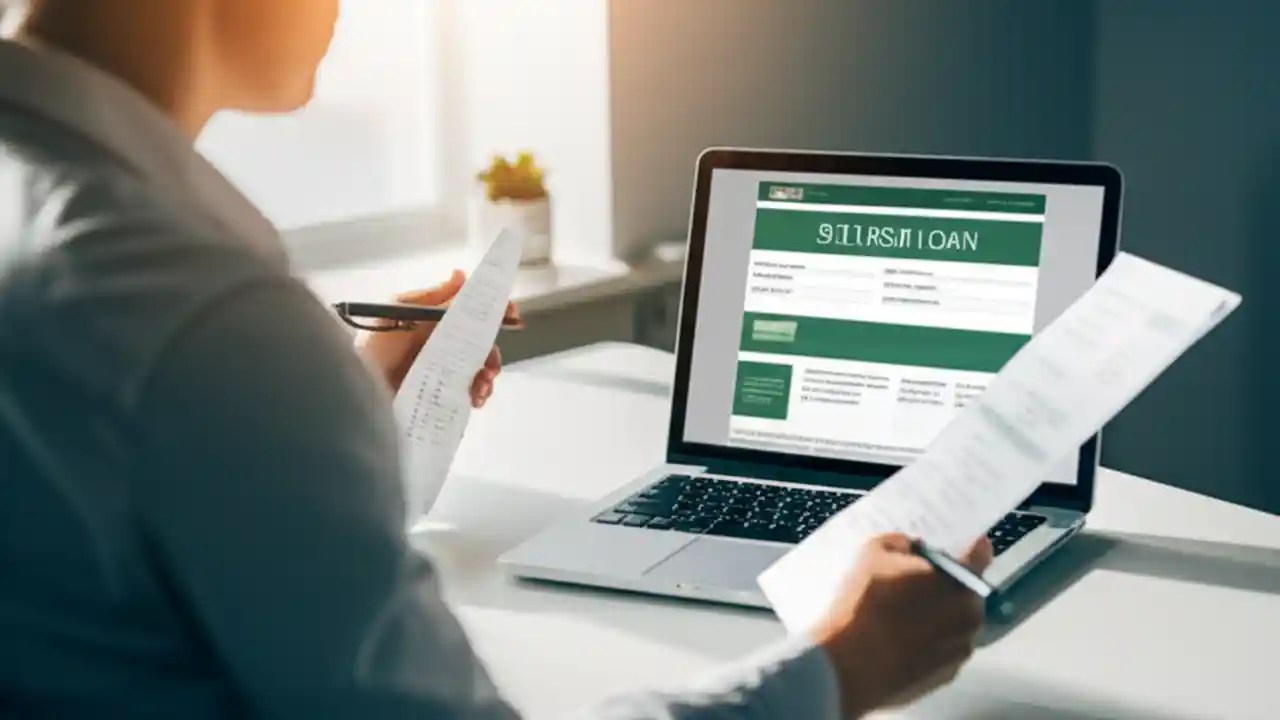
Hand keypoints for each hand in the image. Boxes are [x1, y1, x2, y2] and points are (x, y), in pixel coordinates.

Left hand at [355, 270, 522, 405]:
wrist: (352, 390)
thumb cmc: (368, 348)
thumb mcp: (397, 312)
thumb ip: (431, 297)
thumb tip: (460, 275)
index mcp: (433, 322)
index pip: (470, 312)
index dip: (493, 310)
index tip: (510, 312)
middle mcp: (440, 345)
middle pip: (480, 344)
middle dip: (493, 352)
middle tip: (493, 364)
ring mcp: (440, 372)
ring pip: (478, 370)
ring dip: (487, 376)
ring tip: (482, 386)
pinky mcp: (438, 395)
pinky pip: (467, 393)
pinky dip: (478, 394)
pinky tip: (475, 398)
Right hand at [810, 533, 992, 718]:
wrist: (848, 668)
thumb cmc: (864, 606)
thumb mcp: (874, 553)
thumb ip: (901, 543)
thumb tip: (912, 550)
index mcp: (960, 586)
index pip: (977, 560)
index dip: (975, 549)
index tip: (976, 545)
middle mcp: (969, 620)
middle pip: (963, 595)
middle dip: (945, 588)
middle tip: (912, 586)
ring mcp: (959, 654)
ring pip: (952, 625)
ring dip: (935, 618)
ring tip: (898, 618)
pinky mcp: (944, 679)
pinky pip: (940, 652)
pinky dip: (927, 645)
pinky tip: (897, 643)